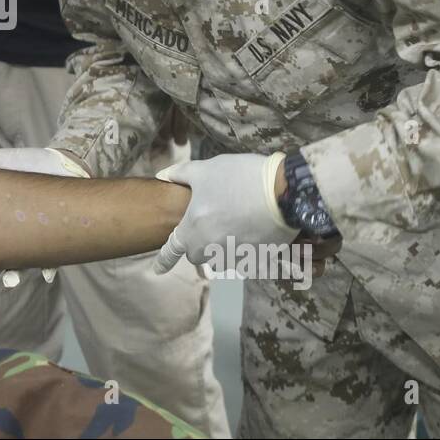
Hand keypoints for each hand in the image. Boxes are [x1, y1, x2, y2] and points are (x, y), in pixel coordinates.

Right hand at [0, 143, 89, 299]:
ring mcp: (29, 240)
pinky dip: (49, 266)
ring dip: (13, 274)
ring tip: (10, 280)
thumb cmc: (23, 166)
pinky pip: (50, 257)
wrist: (60, 165)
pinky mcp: (52, 238)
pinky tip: (48, 273)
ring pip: (18, 265)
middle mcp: (7, 237)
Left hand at [152, 152, 299, 274]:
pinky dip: (246, 251)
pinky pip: (245, 261)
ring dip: (222, 250)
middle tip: (212, 224)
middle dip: (199, 244)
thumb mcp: (205, 170)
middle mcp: (211, 247)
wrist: (283, 190)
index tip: (157, 270)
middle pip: (198, 255)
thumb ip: (180, 174)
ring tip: (235, 226)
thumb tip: (162, 175)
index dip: (164, 260)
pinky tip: (254, 231)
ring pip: (221, 260)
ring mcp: (235, 256)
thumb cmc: (239, 177)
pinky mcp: (257, 260)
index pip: (172, 250)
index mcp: (194, 228)